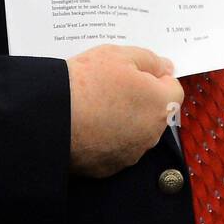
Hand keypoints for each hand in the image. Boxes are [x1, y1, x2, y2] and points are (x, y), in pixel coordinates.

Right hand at [65, 44, 182, 177]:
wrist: (50, 118)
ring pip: (135, 132)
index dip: (155, 78)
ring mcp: (131, 154)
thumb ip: (150, 60)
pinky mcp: (109, 168)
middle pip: (154, 112)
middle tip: (111, 86)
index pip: (173, 90)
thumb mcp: (119, 55)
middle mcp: (151, 134)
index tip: (135, 73)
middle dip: (140, 99)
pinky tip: (88, 125)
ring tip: (96, 106)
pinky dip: (107, 138)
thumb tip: (166, 67)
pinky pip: (115, 149)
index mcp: (160, 105)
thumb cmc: (86, 83)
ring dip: (124, 120)